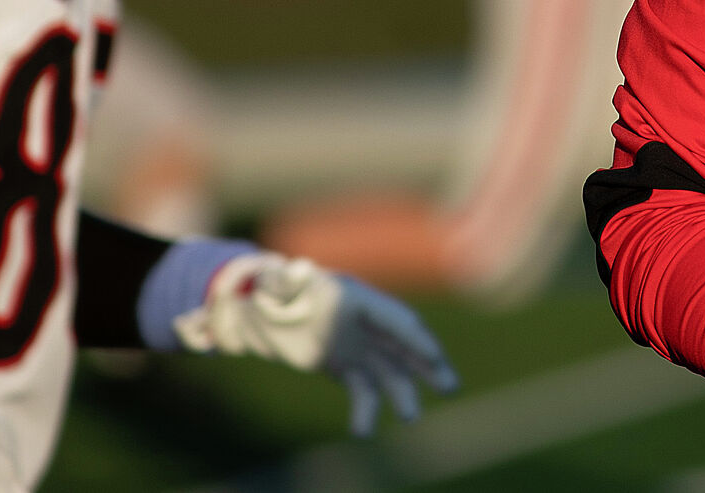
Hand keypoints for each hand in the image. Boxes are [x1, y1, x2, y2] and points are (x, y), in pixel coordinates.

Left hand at [171, 250, 458, 434]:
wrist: (254, 308)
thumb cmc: (267, 290)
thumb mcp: (273, 286)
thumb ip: (281, 283)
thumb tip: (277, 274)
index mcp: (354, 298)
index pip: (394, 317)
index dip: (415, 337)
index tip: (434, 357)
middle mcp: (362, 321)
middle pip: (403, 344)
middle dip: (428, 365)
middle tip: (450, 387)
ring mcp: (355, 343)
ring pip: (388, 370)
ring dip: (402, 393)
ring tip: (409, 417)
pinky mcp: (342, 364)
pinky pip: (363, 387)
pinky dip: (366, 408)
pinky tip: (362, 430)